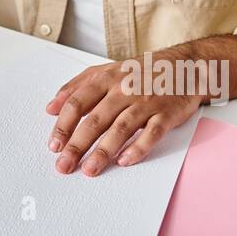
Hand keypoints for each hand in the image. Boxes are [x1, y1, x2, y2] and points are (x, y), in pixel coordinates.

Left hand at [44, 50, 205, 176]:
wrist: (185, 65)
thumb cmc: (140, 71)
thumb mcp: (106, 70)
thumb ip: (76, 86)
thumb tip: (51, 107)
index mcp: (106, 78)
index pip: (78, 103)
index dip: (63, 125)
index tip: (53, 145)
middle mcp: (124, 89)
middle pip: (96, 119)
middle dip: (77, 145)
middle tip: (64, 164)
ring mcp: (146, 102)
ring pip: (121, 128)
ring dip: (103, 151)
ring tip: (89, 169)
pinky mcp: (167, 114)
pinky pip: (151, 133)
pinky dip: (138, 148)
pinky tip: (124, 161)